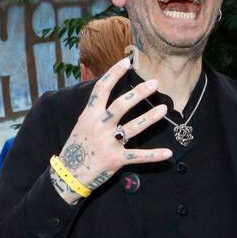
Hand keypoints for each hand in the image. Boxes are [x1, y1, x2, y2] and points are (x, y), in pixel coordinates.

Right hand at [54, 57, 172, 199]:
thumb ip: (95, 111)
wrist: (68, 175)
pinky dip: (154, 156)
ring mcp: (108, 143)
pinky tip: (168, 153)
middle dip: (139, 92)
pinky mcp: (115, 160)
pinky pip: (138, 156)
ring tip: (164, 108)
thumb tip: (106, 93)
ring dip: (150, 117)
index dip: (114, 73)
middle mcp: (99, 126)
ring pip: (133, 127)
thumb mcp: (81, 125)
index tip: (127, 62)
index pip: (101, 89)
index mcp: (89, 115)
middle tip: (155, 83)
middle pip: (121, 105)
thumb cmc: (77, 148)